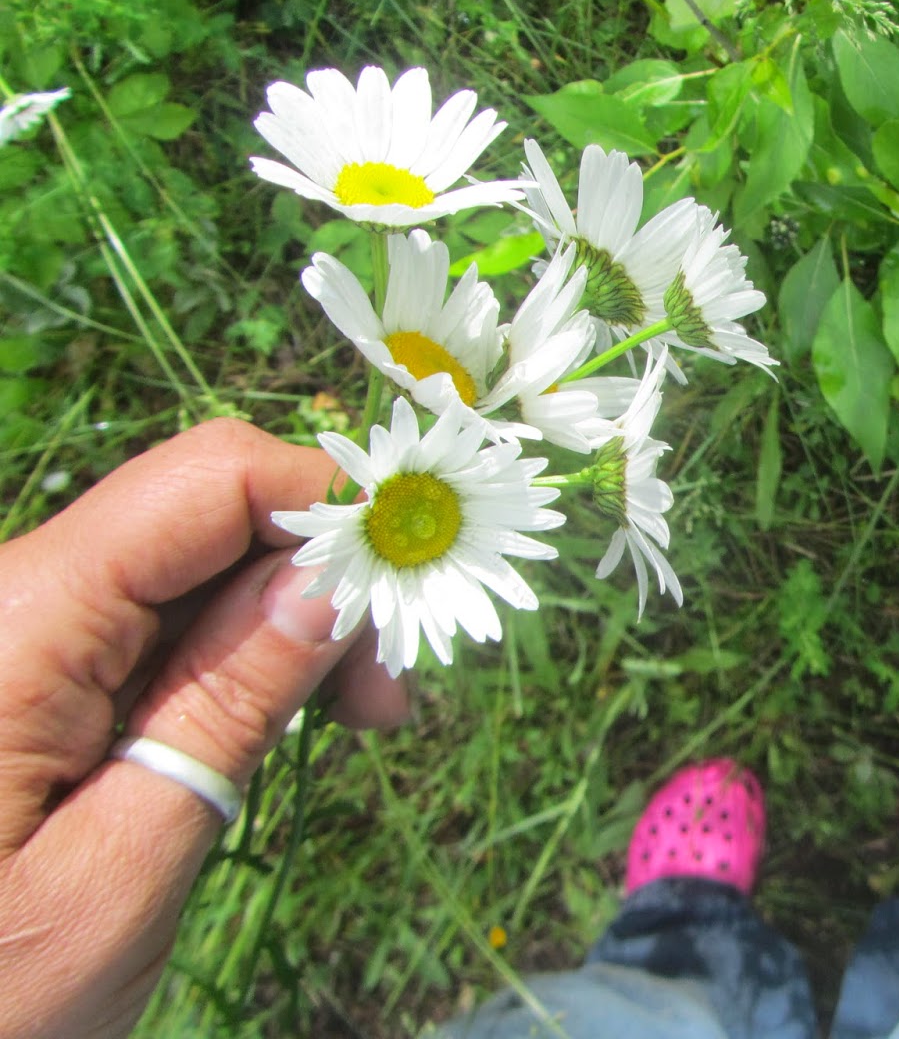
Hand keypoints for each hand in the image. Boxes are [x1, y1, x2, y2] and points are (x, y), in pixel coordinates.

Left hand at [0, 418, 409, 1038]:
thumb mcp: (121, 869)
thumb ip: (227, 706)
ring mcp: (20, 634)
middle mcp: (11, 597)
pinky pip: (156, 624)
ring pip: (192, 567)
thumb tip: (334, 578)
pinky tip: (282, 715)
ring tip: (354, 717)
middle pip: (206, 514)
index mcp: (16, 622)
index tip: (408, 596)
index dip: (328, 508)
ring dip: (289, 622)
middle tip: (388, 698)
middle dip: (320, 576)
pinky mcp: (30, 674)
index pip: (208, 480)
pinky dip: (236, 657)